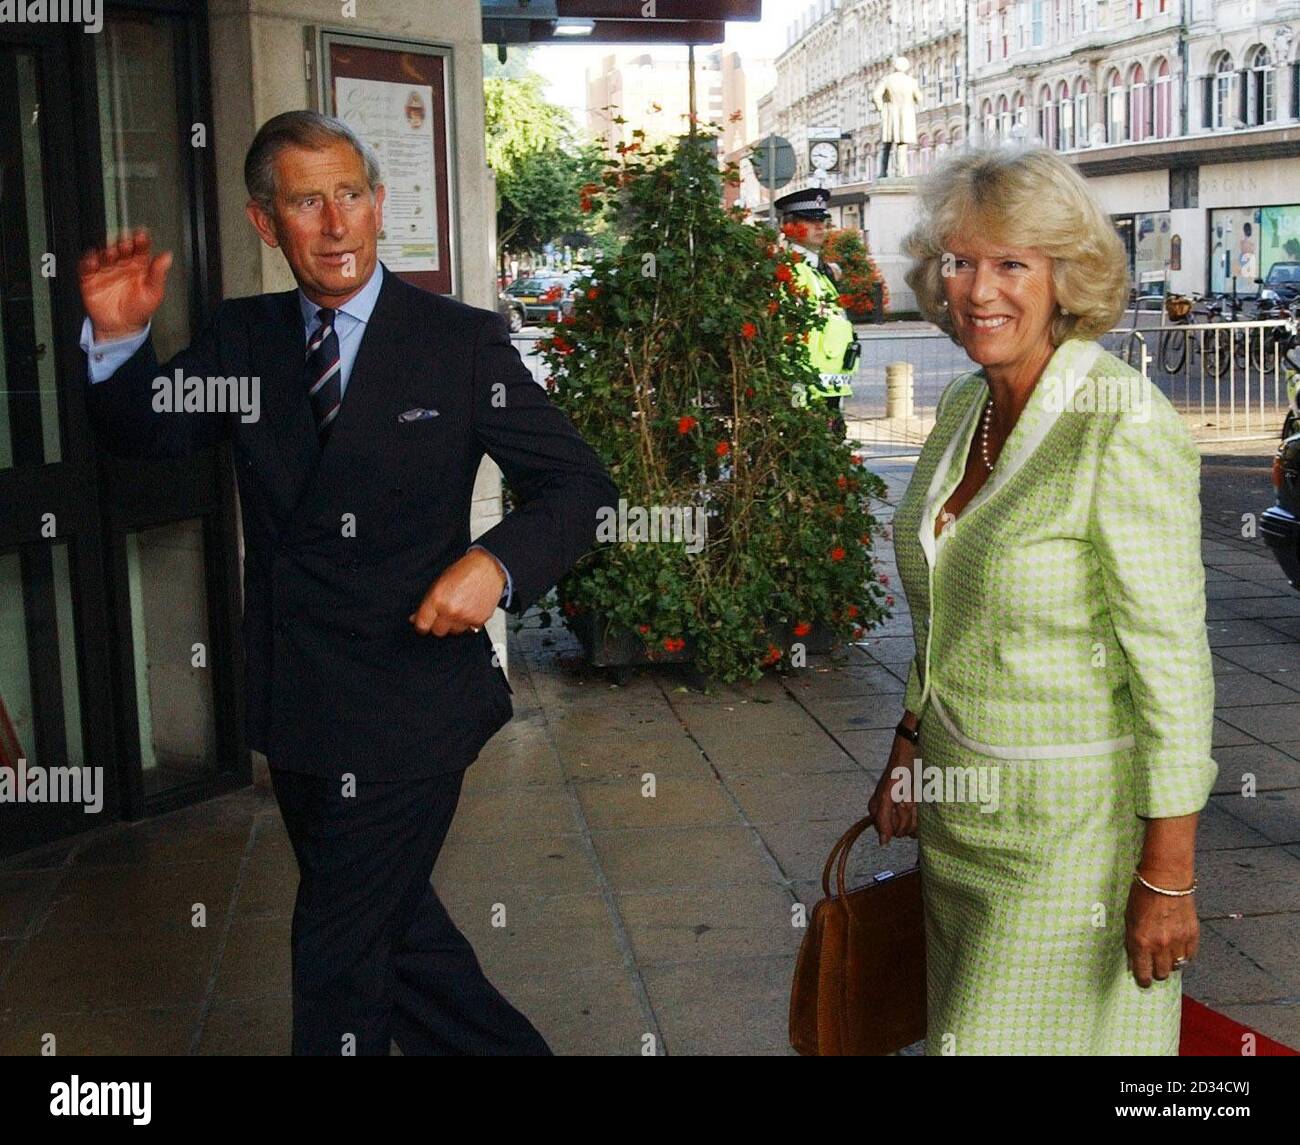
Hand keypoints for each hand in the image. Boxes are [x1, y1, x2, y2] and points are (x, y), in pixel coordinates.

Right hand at [78, 227, 172, 341]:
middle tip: (125, 243)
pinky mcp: (91, 277)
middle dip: (123, 242)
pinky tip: (94, 260)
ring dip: (107, 249)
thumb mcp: (154, 292)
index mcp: (139, 264)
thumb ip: (159, 274)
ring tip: (112, 251)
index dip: (140, 240)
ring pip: (104, 253)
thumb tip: (167, 256)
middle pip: (121, 247)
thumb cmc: (139, 309)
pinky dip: (89, 261)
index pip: (140, 247)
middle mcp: (122, 262)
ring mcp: (106, 268)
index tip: (141, 235)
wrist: (121, 327)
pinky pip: (87, 266)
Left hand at [408, 549, 505, 636]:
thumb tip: (415, 618)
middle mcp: (450, 610)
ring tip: (460, 609)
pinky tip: (470, 610)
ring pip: (454, 632)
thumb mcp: (439, 583)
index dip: (422, 625)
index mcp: (437, 599)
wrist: (488, 568)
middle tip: (444, 613)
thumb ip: (427, 602)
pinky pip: (469, 630)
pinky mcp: (479, 621)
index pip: (422, 625)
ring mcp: (465, 617)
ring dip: (455, 624)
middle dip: (439, 624)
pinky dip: (469, 623)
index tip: (424, 624)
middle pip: (438, 631)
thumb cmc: (464, 571)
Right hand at [867, 735, 916, 844]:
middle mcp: (890, 813)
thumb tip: (883, 842)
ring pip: (913, 829)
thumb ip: (883, 818)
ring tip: (915, 795)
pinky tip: (921, 798)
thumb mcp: (887, 794)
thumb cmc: (899, 770)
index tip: (899, 802)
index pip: (888, 832)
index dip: (896, 820)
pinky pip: (922, 823)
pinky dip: (924, 812)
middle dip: (907, 815)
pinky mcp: (917, 809)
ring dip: (917, 813)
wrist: (915, 754)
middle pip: (902, 831)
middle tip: (907, 797)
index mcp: (877, 810)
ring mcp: (904, 812)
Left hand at [1124, 876, 1199, 987]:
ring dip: (1170, 964)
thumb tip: (1135, 958)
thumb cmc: (1142, 894)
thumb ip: (1132, 940)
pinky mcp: (1192, 935)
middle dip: (1156, 972)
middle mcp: (1159, 945)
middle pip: (1161, 973)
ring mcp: (1178, 941)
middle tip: (1154, 967)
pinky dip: (1184, 955)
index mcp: (1140, 941)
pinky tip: (1178, 948)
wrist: (1165, 880)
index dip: (1143, 980)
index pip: (1142, 973)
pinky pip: (1190, 956)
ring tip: (1166, 956)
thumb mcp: (1129, 918)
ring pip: (1176, 967)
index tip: (1143, 981)